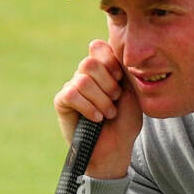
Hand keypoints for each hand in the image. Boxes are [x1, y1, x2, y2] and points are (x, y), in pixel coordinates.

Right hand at [53, 39, 143, 176]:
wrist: (115, 149)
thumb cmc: (125, 123)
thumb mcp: (131, 92)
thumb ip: (120, 68)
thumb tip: (103, 44)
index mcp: (102, 69)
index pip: (98, 47)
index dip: (111, 62)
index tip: (121, 80)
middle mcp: (85, 75)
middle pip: (90, 62)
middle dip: (108, 84)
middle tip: (116, 100)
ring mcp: (72, 87)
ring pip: (82, 80)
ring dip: (101, 100)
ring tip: (108, 114)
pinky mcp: (62, 102)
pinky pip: (71, 94)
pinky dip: (88, 107)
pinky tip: (96, 119)